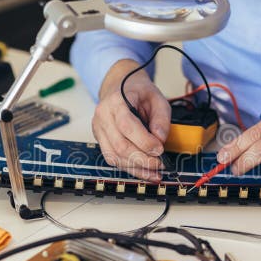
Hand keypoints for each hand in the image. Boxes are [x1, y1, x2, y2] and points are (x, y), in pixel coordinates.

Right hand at [92, 59, 170, 181]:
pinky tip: (145, 172)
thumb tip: (160, 140)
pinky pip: (113, 159)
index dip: (144, 141)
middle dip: (142, 159)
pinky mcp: (101, 140)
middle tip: (160, 163)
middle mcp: (103, 116)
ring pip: (115, 156)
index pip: (127, 125)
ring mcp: (99, 129)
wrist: (119, 87)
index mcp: (116, 101)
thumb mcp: (157, 98)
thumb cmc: (138, 92)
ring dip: (137, 168)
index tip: (160, 149)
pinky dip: (130, 168)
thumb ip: (161, 119)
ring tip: (155, 172)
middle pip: (119, 145)